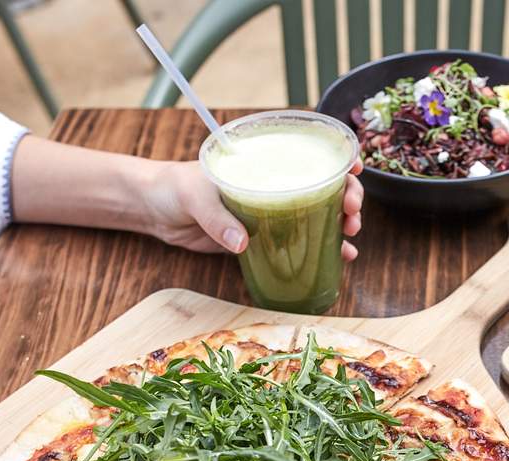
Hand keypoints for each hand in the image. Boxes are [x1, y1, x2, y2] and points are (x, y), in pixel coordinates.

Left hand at [143, 159, 365, 260]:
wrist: (154, 210)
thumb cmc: (174, 188)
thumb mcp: (196, 197)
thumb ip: (218, 219)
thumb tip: (243, 243)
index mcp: (263, 163)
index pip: (310, 153)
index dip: (338, 157)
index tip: (354, 168)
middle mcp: (275, 184)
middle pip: (324, 186)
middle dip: (348, 197)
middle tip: (352, 213)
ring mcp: (273, 211)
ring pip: (319, 215)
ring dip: (342, 225)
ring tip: (351, 238)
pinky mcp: (264, 237)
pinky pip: (300, 242)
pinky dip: (323, 250)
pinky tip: (341, 258)